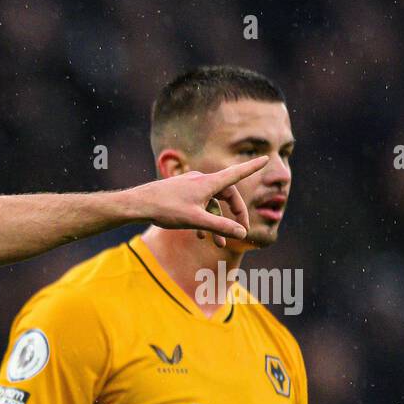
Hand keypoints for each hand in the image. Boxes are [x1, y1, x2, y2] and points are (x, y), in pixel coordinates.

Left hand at [128, 155, 267, 246]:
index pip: (237, 173)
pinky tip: (199, 236)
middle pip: (227, 195)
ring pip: (211, 204)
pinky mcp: (180, 194)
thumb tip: (242, 233)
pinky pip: (198, 206)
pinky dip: (202, 219)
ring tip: (218, 245)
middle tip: (241, 231)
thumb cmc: (165, 210)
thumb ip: (220, 227)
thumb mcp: (196, 221)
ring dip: (216, 223)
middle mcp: (201, 181)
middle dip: (235, 214)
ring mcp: (190, 187)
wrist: (137, 205)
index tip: (266, 158)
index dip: (252, 167)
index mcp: (208, 183)